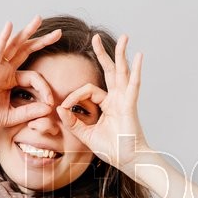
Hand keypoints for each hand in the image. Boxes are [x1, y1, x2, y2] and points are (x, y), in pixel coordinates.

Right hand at [0, 16, 61, 131]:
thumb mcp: (13, 116)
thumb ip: (30, 112)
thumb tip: (49, 108)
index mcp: (11, 80)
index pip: (35, 77)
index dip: (45, 89)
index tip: (51, 102)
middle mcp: (5, 70)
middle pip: (26, 51)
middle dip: (42, 41)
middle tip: (58, 33)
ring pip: (14, 46)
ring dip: (27, 32)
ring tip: (38, 19)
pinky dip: (3, 38)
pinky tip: (9, 25)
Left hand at [56, 33, 151, 171]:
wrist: (127, 160)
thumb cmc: (112, 149)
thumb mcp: (86, 135)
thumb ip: (73, 122)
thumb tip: (59, 109)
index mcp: (107, 104)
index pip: (88, 90)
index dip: (74, 96)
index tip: (63, 107)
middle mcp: (117, 98)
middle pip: (109, 70)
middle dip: (102, 53)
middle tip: (95, 37)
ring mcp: (125, 100)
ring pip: (122, 72)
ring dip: (121, 54)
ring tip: (125, 37)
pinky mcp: (130, 105)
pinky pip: (133, 85)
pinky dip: (136, 70)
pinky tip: (138, 56)